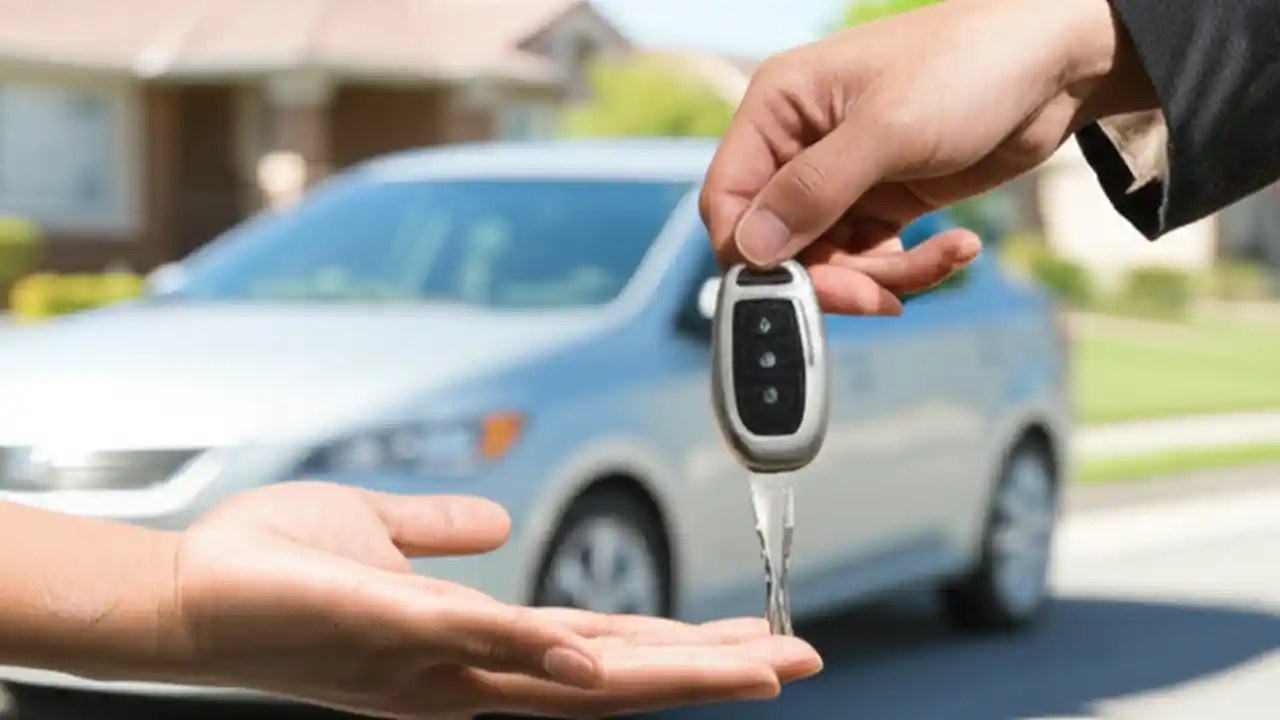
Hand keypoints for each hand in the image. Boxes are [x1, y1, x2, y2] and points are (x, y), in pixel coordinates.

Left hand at [162, 482, 820, 717]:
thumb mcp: (378, 536)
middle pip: (612, 680)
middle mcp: (469, 672)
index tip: (748, 642)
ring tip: (753, 665)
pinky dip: (548, 660)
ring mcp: (437, 665)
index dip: (677, 652)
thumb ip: (440, 533)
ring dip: (665, 674)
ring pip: (573, 679)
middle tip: (797, 660)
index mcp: (473, 645)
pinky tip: (602, 662)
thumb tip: (495, 523)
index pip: (598, 652)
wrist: (181, 593)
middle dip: (707, 672)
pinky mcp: (395, 637)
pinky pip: (483, 652)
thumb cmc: (271, 567)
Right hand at [701, 0, 1157, 313]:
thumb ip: (813, 191)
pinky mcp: (884, 200)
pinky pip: (872, 257)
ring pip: (827, 259)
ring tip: (942, 259)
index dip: (753, 253)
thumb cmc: (970, 65)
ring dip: (879, 277)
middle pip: (778, 242)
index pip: (730, 198)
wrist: (1059, 62)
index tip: (798, 287)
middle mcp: (800, 144)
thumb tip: (752, 249)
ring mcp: (842, 176)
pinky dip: (908, 267)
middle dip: (829, 276)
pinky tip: (957, 247)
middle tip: (878, 297)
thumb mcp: (887, 129)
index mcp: (779, 108)